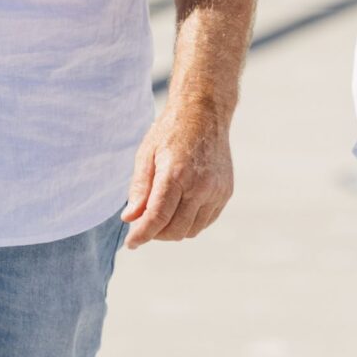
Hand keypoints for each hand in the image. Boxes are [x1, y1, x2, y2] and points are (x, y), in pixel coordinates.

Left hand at [121, 100, 234, 248]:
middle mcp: (200, 186)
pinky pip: (206, 221)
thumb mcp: (146, 155)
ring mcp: (217, 191)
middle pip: (175, 230)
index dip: (141, 235)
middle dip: (156, 234)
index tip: (130, 243)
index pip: (157, 218)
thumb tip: (130, 218)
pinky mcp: (226, 192)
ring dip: (173, 230)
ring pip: (192, 230)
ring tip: (160, 216)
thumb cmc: (170, 132)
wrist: (204, 113)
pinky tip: (179, 209)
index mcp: (176, 175)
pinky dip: (190, 222)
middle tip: (143, 225)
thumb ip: (139, 189)